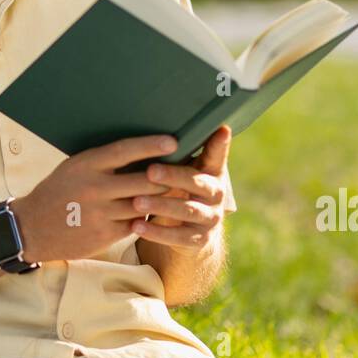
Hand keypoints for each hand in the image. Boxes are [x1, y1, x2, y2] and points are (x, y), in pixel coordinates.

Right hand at [10, 133, 178, 262]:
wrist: (33, 228)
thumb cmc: (57, 191)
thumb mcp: (74, 167)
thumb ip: (102, 161)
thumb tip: (138, 151)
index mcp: (86, 166)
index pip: (125, 151)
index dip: (151, 146)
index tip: (172, 141)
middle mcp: (95, 189)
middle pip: (143, 180)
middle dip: (165, 176)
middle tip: (180, 170)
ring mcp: (101, 214)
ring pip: (144, 204)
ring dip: (160, 198)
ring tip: (174, 190)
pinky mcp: (105, 235)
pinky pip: (136, 224)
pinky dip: (146, 217)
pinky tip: (153, 211)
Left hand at [129, 124, 231, 250]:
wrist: (188, 233)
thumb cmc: (179, 189)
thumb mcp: (183, 169)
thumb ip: (181, 151)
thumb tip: (167, 117)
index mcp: (213, 172)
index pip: (216, 155)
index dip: (219, 144)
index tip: (221, 129)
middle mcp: (216, 194)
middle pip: (197, 183)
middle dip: (173, 177)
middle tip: (150, 171)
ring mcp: (210, 218)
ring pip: (187, 211)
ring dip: (161, 205)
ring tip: (136, 201)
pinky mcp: (199, 240)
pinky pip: (177, 238)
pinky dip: (156, 232)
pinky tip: (136, 226)